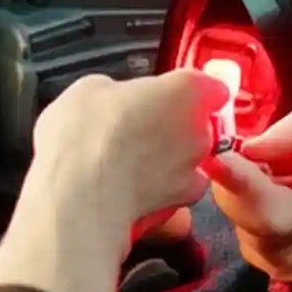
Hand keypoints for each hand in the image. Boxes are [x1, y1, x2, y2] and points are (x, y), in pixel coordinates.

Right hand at [28, 70, 229, 231]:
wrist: (79, 192)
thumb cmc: (85, 130)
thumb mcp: (92, 89)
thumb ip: (121, 93)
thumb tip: (119, 102)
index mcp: (185, 90)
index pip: (211, 87)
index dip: (191, 94)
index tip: (172, 96)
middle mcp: (199, 130)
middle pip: (199, 125)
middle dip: (175, 128)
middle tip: (137, 129)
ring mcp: (192, 170)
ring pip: (189, 161)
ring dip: (169, 162)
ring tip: (131, 164)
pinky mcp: (180, 204)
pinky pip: (177, 193)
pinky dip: (161, 192)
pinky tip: (133, 190)